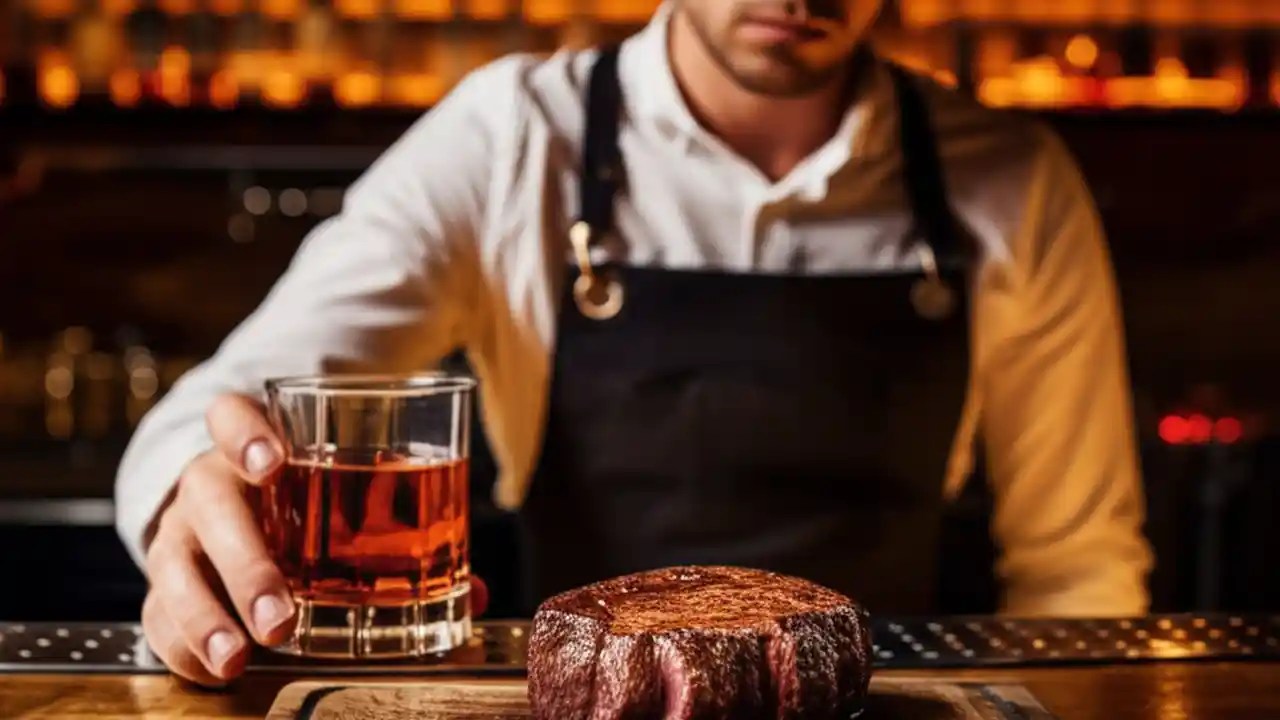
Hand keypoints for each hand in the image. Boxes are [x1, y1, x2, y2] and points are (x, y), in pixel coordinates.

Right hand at [141, 393, 490, 685]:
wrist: (232, 507)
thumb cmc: (305, 503)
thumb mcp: (346, 499)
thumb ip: (407, 534)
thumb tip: (475, 592)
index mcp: (251, 446)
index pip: (231, 416)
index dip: (247, 434)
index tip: (274, 462)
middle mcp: (209, 484)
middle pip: (212, 504)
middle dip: (246, 562)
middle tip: (281, 614)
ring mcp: (179, 533)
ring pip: (174, 567)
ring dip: (207, 616)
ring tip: (240, 656)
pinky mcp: (165, 582)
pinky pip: (158, 614)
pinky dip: (184, 646)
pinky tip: (215, 671)